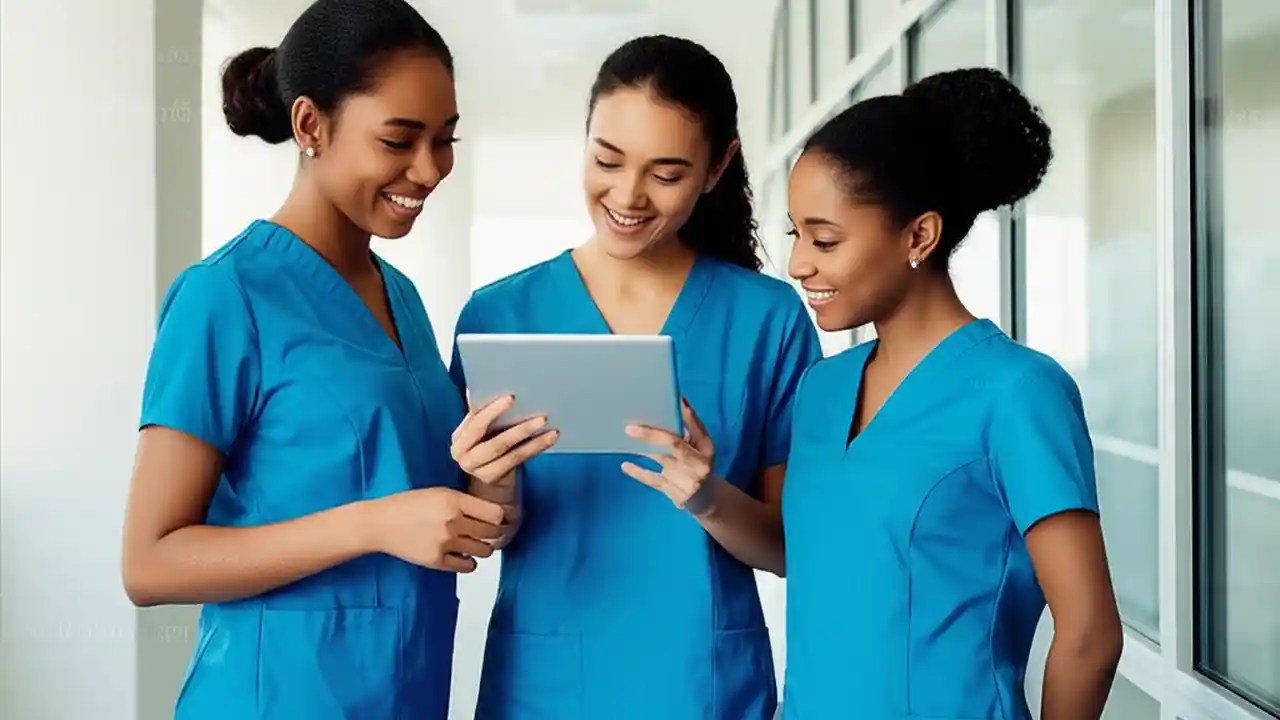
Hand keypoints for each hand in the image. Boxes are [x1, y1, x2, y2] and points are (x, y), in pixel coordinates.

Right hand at [366, 487, 505, 572]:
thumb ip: (465, 501)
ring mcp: (445, 543)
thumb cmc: (408, 505)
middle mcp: (452, 521)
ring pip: (485, 551)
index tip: (493, 518)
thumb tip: (493, 514)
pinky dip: (469, 562)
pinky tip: (462, 555)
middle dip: (492, 532)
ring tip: (472, 543)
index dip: (498, 517)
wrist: (380, 524)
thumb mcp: (439, 492)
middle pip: (493, 533)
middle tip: (484, 532)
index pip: (496, 514)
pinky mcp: (437, 561)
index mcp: (454, 500)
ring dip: (482, 548)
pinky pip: (468, 567)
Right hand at [452, 394, 558, 485]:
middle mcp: (462, 454)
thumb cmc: (488, 441)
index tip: (513, 397)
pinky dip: (535, 447)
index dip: (492, 409)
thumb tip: (488, 381)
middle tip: (541, 416)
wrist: (490, 476)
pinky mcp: (492, 478)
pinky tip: (550, 437)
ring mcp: (477, 470)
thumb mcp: (484, 427)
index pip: (475, 421)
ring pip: (508, 451)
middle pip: (492, 441)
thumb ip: (484, 409)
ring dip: (529, 437)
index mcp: (459, 437)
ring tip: (547, 424)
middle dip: (518, 428)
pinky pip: (517, 459)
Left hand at [621, 398, 719, 515]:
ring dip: (644, 449)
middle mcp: (699, 464)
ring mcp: (687, 480)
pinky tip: (625, 465)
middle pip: (674, 445)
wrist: (707, 499)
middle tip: (629, 427)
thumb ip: (690, 425)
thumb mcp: (701, 445)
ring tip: (625, 437)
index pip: (695, 428)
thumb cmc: (699, 463)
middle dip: (652, 434)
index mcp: (706, 448)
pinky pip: (653, 480)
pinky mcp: (675, 493)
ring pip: (661, 460)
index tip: (668, 402)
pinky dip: (639, 472)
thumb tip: (679, 400)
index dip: (683, 416)